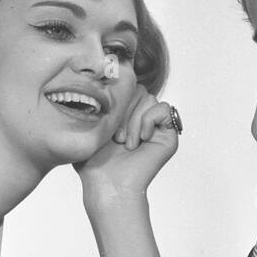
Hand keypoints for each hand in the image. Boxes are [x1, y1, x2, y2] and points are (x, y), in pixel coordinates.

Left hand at [75, 86, 177, 206]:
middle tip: (116, 138)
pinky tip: (140, 139)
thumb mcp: (88, 124)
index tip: (106, 127)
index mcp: (124, 113)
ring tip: (126, 143)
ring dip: (133, 120)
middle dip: (123, 111)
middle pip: (137, 88)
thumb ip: (93, 99)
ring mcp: (156, 126)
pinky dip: (148, 121)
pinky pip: (164, 109)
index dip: (115, 101)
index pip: (124, 86)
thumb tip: (96, 71)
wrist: (109, 185)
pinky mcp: (169, 135)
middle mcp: (141, 118)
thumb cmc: (96, 162)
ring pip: (148, 97)